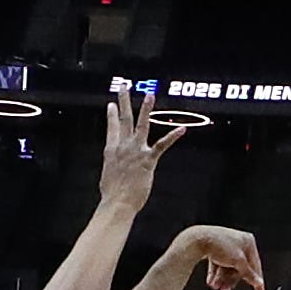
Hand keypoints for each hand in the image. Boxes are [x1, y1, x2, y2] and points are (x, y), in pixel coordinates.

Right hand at [95, 89, 182, 206]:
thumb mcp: (108, 176)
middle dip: (123, 101)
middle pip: (123, 119)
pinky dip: (173, 136)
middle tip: (123, 86)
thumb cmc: (112, 195)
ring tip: (149, 95)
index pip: (112, 128)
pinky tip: (182, 129)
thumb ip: (113, 167)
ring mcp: (136, 151)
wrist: (117, 203)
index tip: (111, 104)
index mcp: (111, 151)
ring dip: (146, 109)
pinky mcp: (148, 159)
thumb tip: (113, 169)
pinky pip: (162, 145)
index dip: (111, 115)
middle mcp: (123, 147)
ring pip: (141, 124)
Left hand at [172, 224, 265, 289]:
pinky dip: (215, 273)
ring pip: (227, 267)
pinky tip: (211, 281)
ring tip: (216, 286)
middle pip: (239, 267)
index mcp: (248, 241)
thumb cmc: (219, 244)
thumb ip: (249, 274)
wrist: (198, 240)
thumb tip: (258, 282)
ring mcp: (226, 245)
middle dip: (231, 280)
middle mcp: (238, 241)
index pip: (256, 264)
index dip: (257, 280)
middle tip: (226, 289)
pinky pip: (218, 264)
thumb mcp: (238, 262)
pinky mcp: (215, 248)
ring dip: (222, 279)